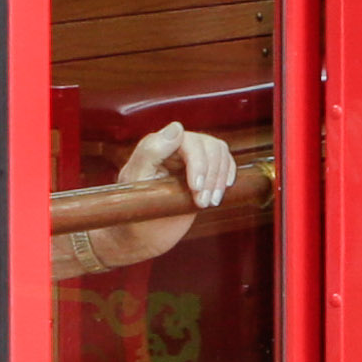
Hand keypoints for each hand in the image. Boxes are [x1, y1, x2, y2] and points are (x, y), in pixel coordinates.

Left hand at [120, 122, 240, 213]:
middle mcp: (176, 148)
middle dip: (210, 175)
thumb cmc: (133, 208)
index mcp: (157, 145)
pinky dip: (228, 175)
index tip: (196, 188)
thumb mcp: (136, 180)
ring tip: (209, 202)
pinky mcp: (203, 172)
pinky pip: (224, 161)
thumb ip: (151, 150)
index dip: (197, 163)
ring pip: (219, 152)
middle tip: (202, 203)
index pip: (188, 140)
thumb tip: (177, 127)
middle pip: (208, 146)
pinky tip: (221, 191)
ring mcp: (191, 159)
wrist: (141, 234)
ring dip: (219, 178)